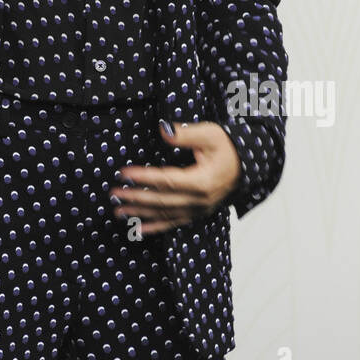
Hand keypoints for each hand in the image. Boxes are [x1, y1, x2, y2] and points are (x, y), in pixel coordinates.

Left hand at [109, 122, 241, 234]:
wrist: (246, 165)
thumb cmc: (227, 147)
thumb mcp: (209, 134)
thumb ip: (185, 134)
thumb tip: (163, 130)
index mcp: (202, 181)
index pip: (166, 181)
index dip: (143, 178)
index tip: (123, 173)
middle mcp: (200, 201)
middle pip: (162, 201)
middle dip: (135, 198)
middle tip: (113, 193)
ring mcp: (198, 210)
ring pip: (165, 214)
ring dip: (140, 214)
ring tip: (119, 211)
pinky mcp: (197, 214)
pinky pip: (173, 223)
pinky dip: (155, 227)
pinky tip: (139, 229)